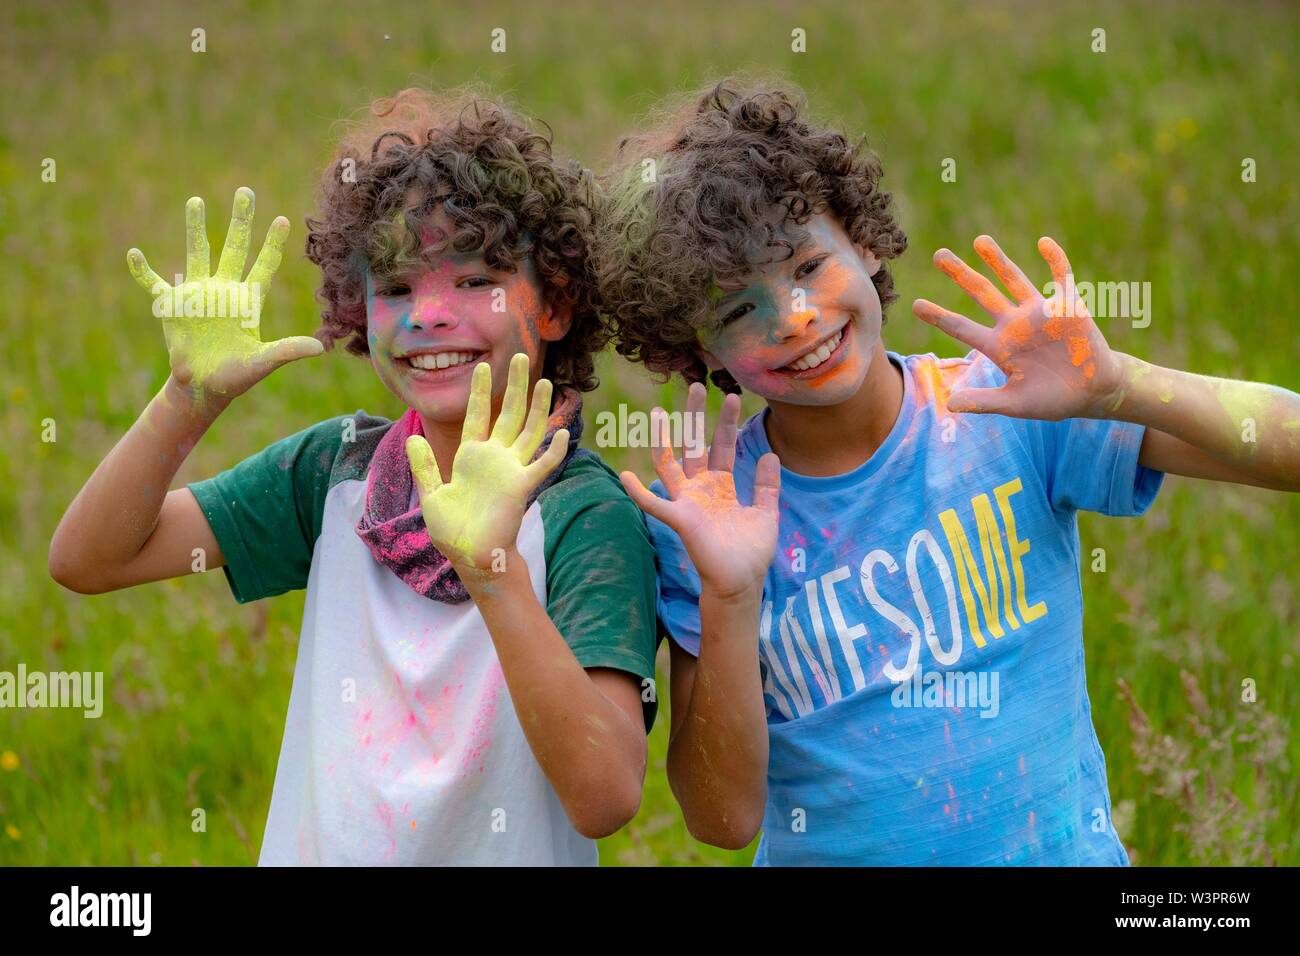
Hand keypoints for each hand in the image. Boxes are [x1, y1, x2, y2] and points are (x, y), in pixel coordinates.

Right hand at [127, 187, 322, 408]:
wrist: (204, 386)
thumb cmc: (236, 375)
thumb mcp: (263, 362)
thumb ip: (287, 351)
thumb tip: (321, 348)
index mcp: (248, 300)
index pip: (264, 265)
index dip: (273, 244)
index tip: (283, 220)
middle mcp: (224, 290)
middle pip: (235, 247)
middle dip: (241, 221)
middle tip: (246, 192)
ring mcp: (198, 294)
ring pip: (197, 252)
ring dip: (195, 228)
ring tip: (196, 200)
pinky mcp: (173, 306)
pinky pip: (154, 284)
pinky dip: (143, 271)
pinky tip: (133, 253)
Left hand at [406, 353, 568, 569]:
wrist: (470, 555)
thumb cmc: (451, 530)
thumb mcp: (431, 495)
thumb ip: (425, 466)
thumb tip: (413, 438)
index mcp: (471, 457)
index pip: (478, 416)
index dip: (481, 391)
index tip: (483, 366)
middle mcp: (494, 458)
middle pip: (509, 414)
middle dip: (514, 386)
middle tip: (519, 358)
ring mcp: (511, 470)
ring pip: (529, 431)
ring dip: (538, 407)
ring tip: (545, 382)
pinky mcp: (522, 487)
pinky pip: (542, 465)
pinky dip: (553, 450)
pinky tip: (562, 432)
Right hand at [620, 383, 780, 598]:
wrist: (741, 583)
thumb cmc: (750, 553)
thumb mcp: (766, 513)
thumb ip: (767, 486)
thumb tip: (771, 454)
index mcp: (721, 486)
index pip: (723, 447)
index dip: (727, 423)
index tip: (733, 397)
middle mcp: (701, 489)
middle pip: (695, 445)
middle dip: (695, 416)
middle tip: (696, 385)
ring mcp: (688, 503)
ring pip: (670, 464)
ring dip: (662, 439)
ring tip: (655, 413)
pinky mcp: (680, 520)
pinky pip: (655, 504)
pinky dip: (640, 492)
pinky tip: (626, 476)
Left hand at [911, 235, 1123, 420]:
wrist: (1092, 394)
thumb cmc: (1051, 400)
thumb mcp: (1014, 404)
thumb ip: (984, 402)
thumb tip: (950, 404)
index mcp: (998, 347)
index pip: (962, 327)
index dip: (939, 317)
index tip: (915, 305)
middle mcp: (1014, 325)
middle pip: (982, 294)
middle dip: (961, 274)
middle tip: (939, 254)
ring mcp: (1039, 314)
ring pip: (1014, 280)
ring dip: (998, 260)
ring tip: (979, 240)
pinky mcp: (1068, 308)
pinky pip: (1061, 279)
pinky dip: (1055, 260)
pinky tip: (1043, 242)